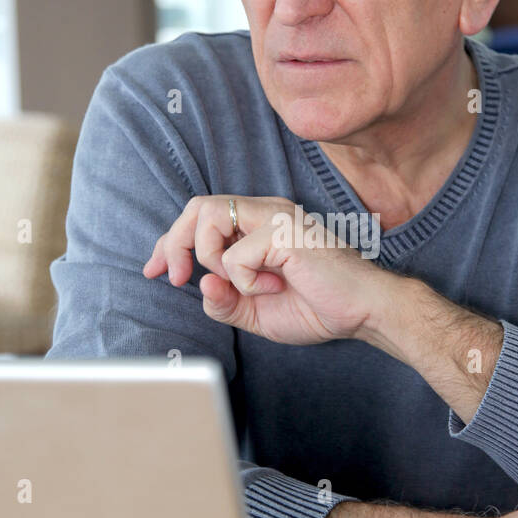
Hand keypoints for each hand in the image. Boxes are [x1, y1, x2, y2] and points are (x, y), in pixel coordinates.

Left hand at [143, 194, 391, 344]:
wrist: (363, 312)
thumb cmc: (318, 306)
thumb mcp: (256, 311)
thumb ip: (224, 300)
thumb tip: (200, 284)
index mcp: (258, 225)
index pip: (200, 217)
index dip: (168, 243)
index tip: (155, 271)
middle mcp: (265, 212)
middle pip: (196, 206)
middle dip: (173, 243)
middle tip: (175, 277)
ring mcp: (276, 216)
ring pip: (208, 217)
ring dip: (211, 259)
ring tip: (244, 285)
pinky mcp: (284, 230)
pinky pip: (235, 255)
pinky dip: (246, 281)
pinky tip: (277, 288)